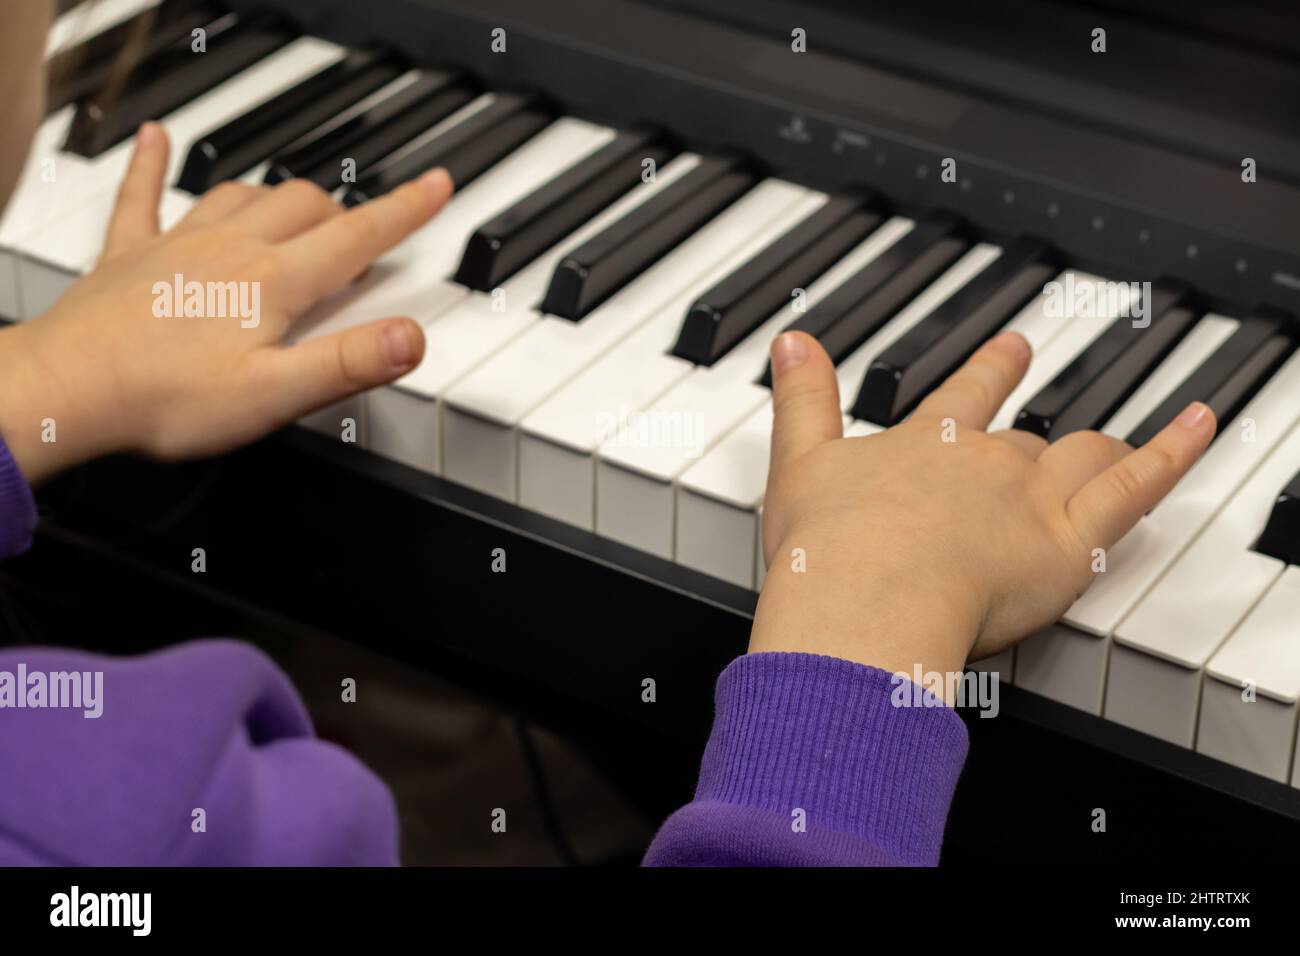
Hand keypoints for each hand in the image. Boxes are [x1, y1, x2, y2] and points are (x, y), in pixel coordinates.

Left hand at [0, 123, 452, 483]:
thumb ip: (349, 362)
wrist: (67, 391)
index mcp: (273, 283)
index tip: (435, 187)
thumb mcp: (276, 394)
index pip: (356, 237)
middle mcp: (230, 250)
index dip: (404, 212)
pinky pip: (143, 195)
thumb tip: (412, 338)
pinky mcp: (131, 256)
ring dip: (278, 196)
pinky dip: (153, 165)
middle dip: (344, 213)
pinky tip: (156, 141)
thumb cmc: (164, 399)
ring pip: (242, 195)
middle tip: (364, 233)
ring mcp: (178, 246)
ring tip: (297, 207)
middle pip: (304, 207)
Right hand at [749, 329, 1215, 687]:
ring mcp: (1032, 498)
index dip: (991, 370)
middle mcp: (985, 461)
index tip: (1013, 349)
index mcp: (926, 443)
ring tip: (1124, 442)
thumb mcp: (800, 463)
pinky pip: (1136, 488)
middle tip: (1058, 426)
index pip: (965, 395)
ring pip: (1084, 458)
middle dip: (1040, 432)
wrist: (865, 599)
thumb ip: (802, 397)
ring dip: (1103, 446)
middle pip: (1026, 440)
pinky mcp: (1070, 542)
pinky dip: (1173, 452)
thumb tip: (792, 340)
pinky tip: (1197, 426)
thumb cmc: (830, 550)